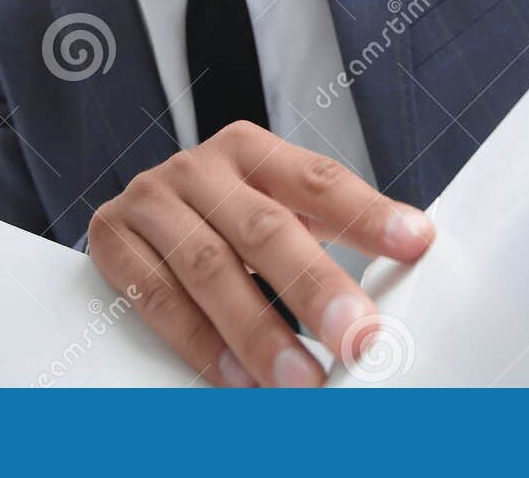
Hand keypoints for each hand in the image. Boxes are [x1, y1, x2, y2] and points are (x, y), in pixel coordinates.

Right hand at [87, 120, 434, 386]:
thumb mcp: (276, 208)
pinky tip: (237, 379)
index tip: (415, 244)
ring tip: (302, 379)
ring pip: (209, 268)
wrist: (137, 212)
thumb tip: (415, 256)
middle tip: (358, 338)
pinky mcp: (112, 239)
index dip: (367, 212)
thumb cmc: (223, 217)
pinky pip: (158, 298)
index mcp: (250, 149)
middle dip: (315, 288)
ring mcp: (151, 201)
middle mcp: (198, 168)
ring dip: (259, 333)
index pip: (317, 179)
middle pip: (264, 229)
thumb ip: (333, 228)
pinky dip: (200, 344)